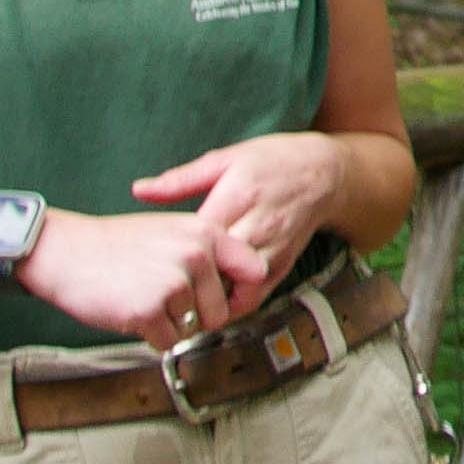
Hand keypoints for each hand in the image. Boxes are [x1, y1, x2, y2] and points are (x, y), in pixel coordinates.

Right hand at [15, 203, 276, 346]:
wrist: (65, 251)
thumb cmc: (114, 245)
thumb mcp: (171, 231)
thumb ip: (207, 252)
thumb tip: (237, 283)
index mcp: (206, 233)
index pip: (254, 270)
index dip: (242, 293)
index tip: (229, 301)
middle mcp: (196, 256)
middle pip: (220, 312)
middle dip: (195, 316)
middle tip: (163, 300)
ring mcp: (173, 283)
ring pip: (191, 328)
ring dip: (168, 324)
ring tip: (141, 296)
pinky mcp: (149, 310)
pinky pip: (167, 342)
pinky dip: (149, 336)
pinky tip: (130, 310)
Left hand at [131, 132, 345, 318]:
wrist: (324, 171)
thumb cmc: (273, 161)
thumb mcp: (226, 159)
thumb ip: (180, 179)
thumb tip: (139, 190)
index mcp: (238, 196)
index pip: (198, 238)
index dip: (172, 256)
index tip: (152, 263)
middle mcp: (258, 225)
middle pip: (215, 267)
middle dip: (188, 282)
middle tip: (162, 288)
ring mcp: (273, 247)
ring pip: (235, 287)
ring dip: (210, 297)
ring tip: (186, 299)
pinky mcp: (284, 263)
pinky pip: (256, 295)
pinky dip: (233, 304)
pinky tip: (214, 300)